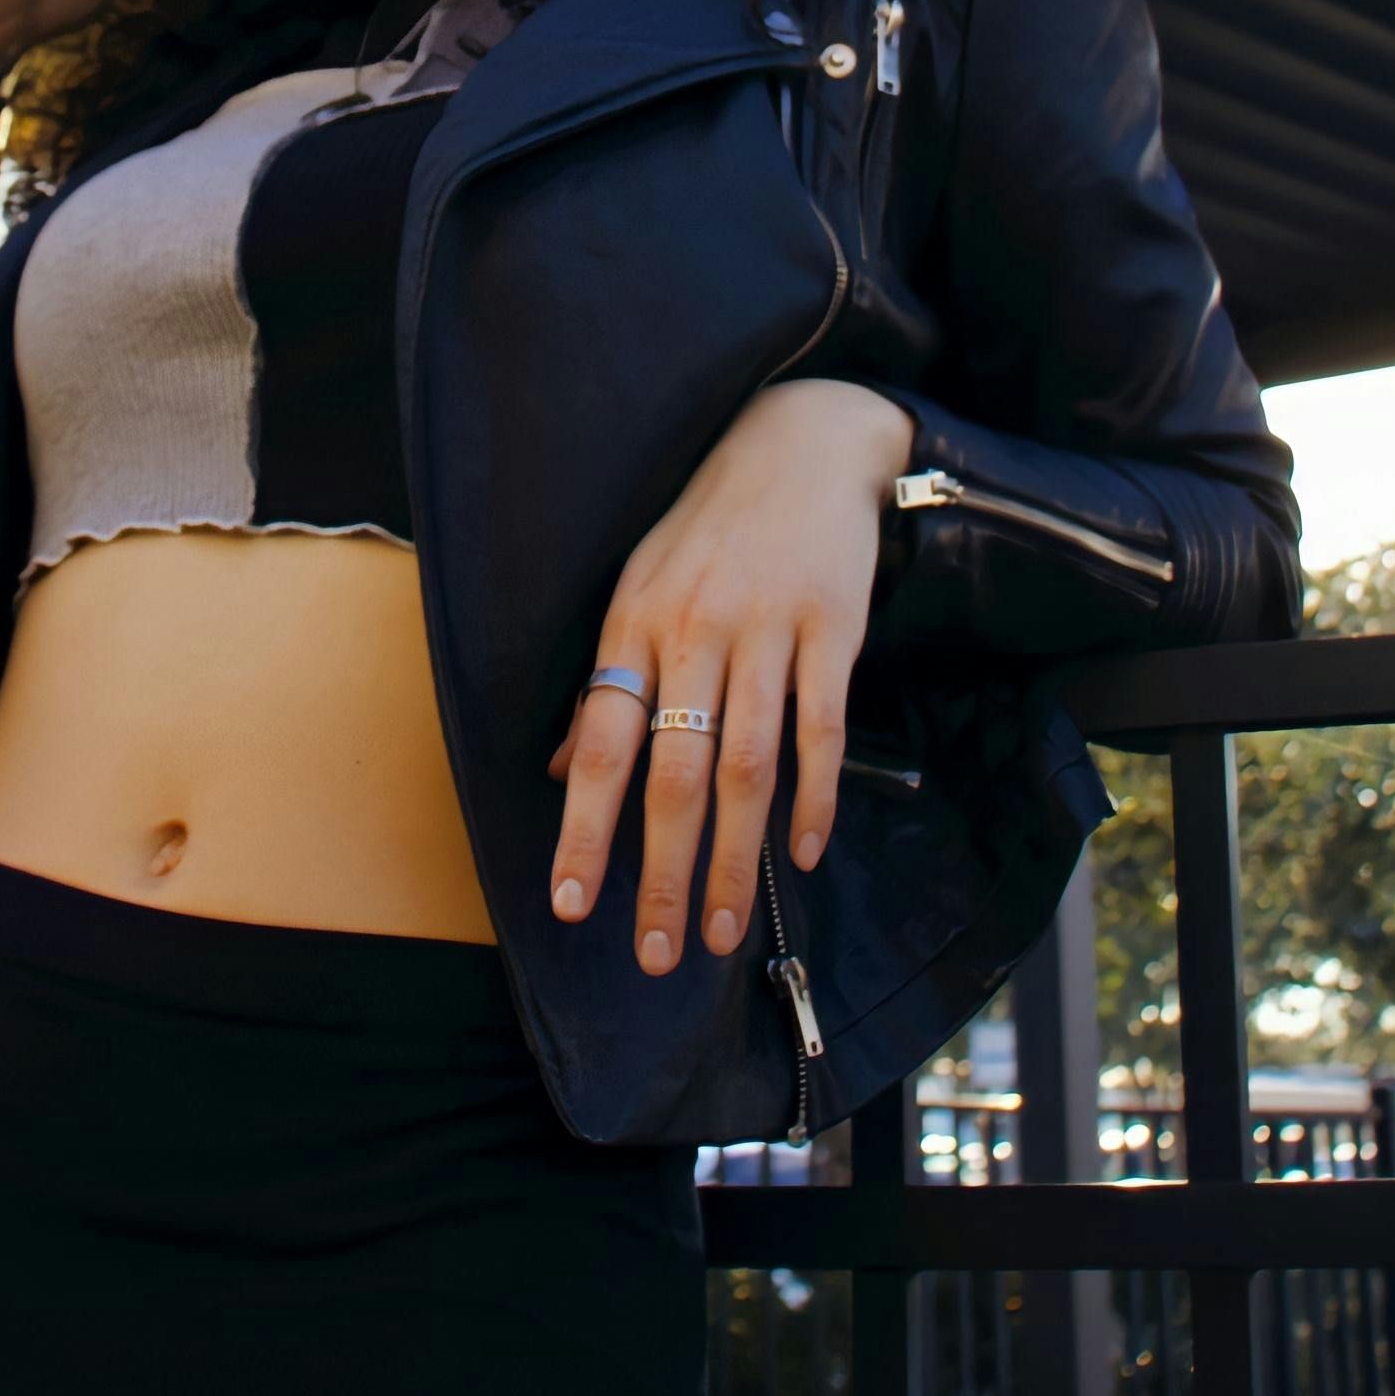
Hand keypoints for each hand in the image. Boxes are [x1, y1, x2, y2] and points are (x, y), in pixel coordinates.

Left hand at [545, 380, 914, 971]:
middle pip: (674, 772)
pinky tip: (803, 854)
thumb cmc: (707, 528)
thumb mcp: (637, 588)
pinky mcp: (833, 626)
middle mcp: (693, 629)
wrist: (800, 441)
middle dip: (661, 872)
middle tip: (658, 954)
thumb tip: (562, 775)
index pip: (600, 744)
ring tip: (721, 930)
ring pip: (746, 765)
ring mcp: (767, 628)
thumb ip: (605, 685)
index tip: (569, 905)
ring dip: (733, 858)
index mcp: (632, 624)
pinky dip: (814, 798)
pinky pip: (821, 728)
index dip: (583, 828)